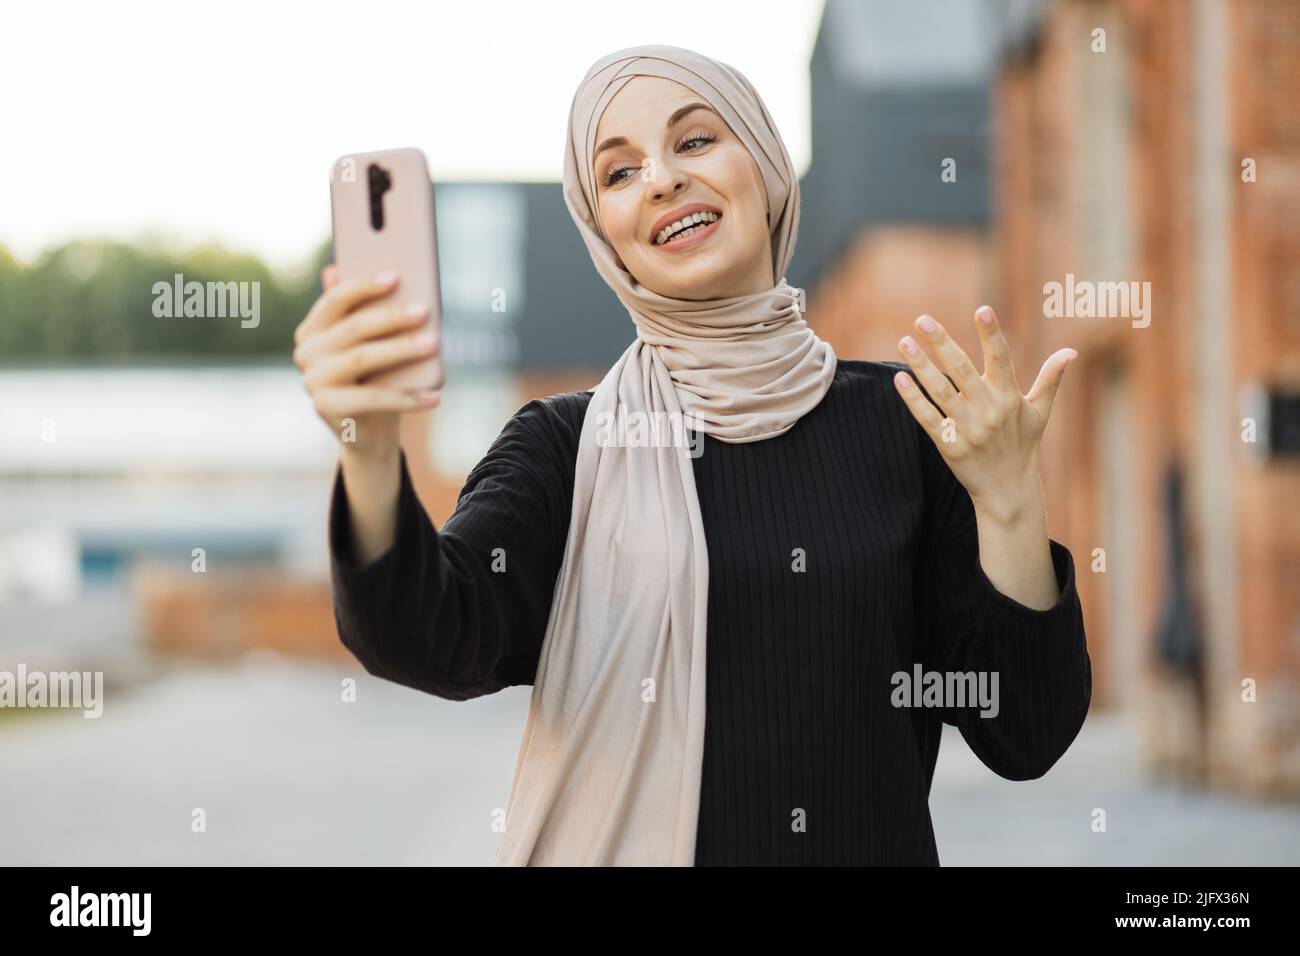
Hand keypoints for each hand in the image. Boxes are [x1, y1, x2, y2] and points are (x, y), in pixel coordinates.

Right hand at [292, 264, 441, 460]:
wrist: (369, 433)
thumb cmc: (376, 379)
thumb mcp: (373, 345)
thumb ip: (365, 311)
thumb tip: (347, 268)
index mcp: (313, 329)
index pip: (336, 300)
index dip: (364, 287)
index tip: (396, 278)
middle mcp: (306, 353)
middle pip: (353, 328)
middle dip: (392, 318)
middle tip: (424, 311)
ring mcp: (312, 381)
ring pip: (362, 358)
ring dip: (401, 350)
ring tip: (434, 344)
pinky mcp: (325, 408)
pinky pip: (373, 399)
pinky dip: (407, 398)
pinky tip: (434, 396)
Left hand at [892, 305, 1075, 524]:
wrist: (1008, 490)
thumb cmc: (1023, 445)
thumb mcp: (1039, 412)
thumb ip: (1050, 379)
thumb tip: (1071, 352)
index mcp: (1010, 397)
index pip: (1001, 359)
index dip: (991, 335)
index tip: (982, 310)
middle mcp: (989, 411)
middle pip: (962, 371)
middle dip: (942, 343)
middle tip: (922, 319)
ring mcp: (969, 429)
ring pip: (941, 392)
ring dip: (921, 366)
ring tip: (904, 341)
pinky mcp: (950, 446)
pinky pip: (928, 418)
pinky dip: (913, 399)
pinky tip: (900, 379)